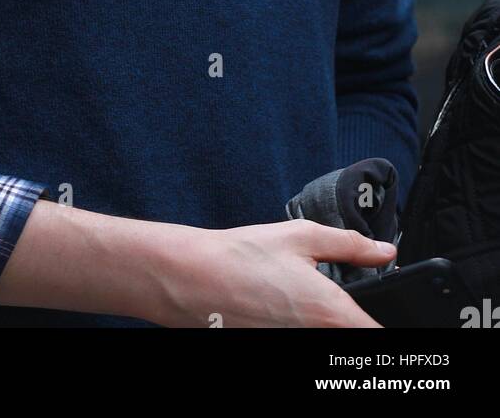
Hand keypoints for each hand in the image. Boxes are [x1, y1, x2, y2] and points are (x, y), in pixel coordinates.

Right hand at [147, 218, 395, 327]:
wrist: (192, 279)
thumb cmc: (242, 256)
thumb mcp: (301, 237)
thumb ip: (350, 246)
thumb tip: (385, 252)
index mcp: (331, 312)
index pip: (381, 338)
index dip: (395, 331)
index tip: (399, 319)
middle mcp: (316, 340)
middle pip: (357, 348)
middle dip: (360, 329)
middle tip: (348, 308)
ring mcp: (294, 349)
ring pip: (331, 353)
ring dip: (332, 333)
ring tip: (308, 305)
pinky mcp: (275, 351)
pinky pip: (306, 348)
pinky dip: (305, 331)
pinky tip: (290, 312)